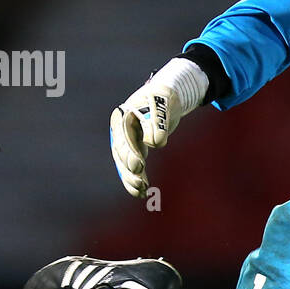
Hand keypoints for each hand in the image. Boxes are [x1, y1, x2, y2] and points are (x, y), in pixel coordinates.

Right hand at [110, 57, 207, 197]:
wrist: (168, 96)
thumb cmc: (165, 97)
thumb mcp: (163, 104)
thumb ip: (158, 121)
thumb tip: (154, 143)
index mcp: (123, 116)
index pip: (123, 137)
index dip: (129, 152)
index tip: (138, 165)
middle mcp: (121, 129)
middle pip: (121, 152)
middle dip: (129, 170)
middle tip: (140, 184)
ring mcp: (127, 139)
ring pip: (125, 162)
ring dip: (132, 178)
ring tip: (142, 192)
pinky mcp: (136, 147)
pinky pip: (133, 165)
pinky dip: (138, 177)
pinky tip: (143, 190)